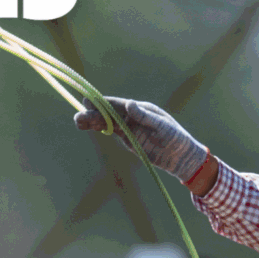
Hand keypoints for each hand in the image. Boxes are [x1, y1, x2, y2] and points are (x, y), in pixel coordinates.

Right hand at [73, 97, 214, 190]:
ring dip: (92, 121)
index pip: (118, 104)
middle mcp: (132, 115)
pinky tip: (86, 127)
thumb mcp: (162, 126)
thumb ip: (145, 116)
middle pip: (108, 112)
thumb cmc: (175, 138)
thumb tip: (129, 104)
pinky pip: (110, 130)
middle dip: (93, 113)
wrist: (180, 156)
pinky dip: (98, 128)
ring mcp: (128, 126)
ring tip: (78, 122)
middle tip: (79, 117)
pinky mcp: (127, 138)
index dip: (103, 103)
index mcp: (140, 108)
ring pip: (106, 121)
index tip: (89, 102)